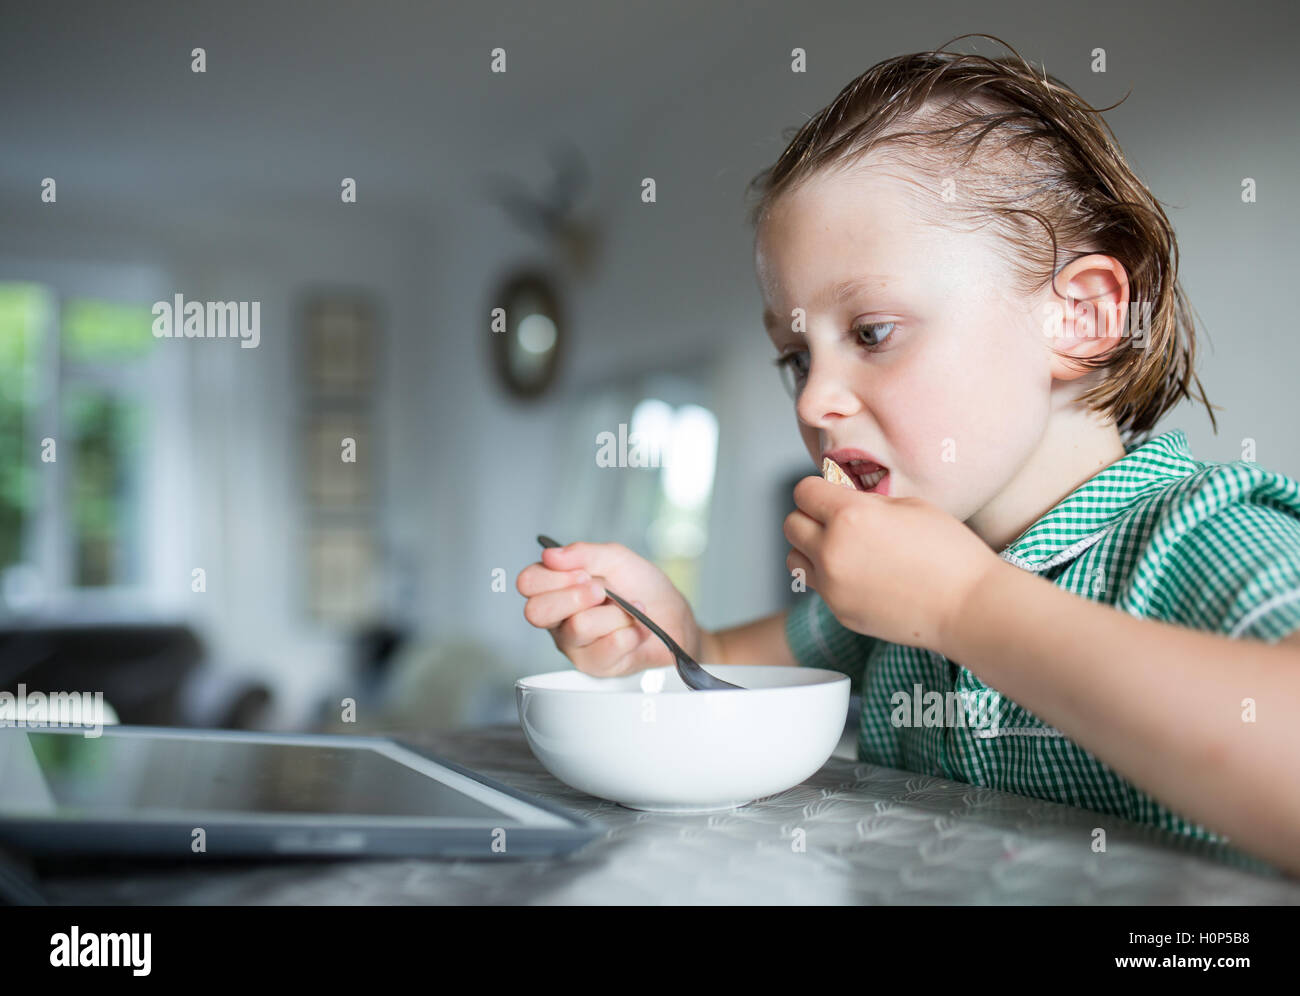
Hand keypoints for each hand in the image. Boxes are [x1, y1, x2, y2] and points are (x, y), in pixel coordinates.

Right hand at [517, 541, 704, 676]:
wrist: (673, 618)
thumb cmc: (641, 588)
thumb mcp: (615, 558)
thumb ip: (583, 553)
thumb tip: (551, 555)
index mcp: (555, 589)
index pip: (528, 582)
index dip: (553, 576)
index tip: (583, 573)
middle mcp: (558, 619)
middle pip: (536, 612)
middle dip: (576, 596)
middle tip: (602, 591)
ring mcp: (573, 645)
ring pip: (579, 626)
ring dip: (616, 612)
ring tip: (631, 609)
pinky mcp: (594, 665)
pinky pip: (608, 646)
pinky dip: (632, 632)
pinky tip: (637, 628)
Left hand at [783, 476, 1000, 655]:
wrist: (968, 607)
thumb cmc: (950, 554)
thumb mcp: (909, 506)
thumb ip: (866, 502)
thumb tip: (843, 501)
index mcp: (849, 516)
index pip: (803, 492)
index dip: (818, 489)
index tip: (830, 493)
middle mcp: (831, 551)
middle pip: (791, 524)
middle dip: (810, 516)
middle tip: (835, 519)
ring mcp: (832, 586)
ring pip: (794, 558)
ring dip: (809, 549)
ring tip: (841, 548)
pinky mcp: (839, 612)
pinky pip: (818, 586)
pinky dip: (829, 577)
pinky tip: (860, 575)